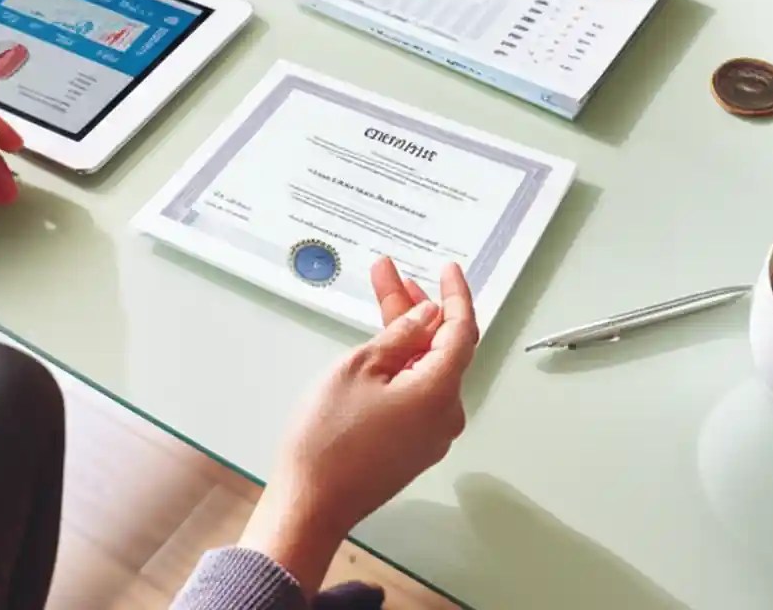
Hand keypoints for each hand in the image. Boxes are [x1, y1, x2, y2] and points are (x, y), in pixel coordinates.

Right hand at [238, 258, 478, 596]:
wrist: (312, 502)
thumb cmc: (328, 438)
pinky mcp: (412, 445)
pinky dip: (403, 365)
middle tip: (391, 275)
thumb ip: (399, 336)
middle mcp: (446, 414)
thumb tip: (427, 317)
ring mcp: (430, 434)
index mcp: (440, 391)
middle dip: (418, 308)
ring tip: (381, 299)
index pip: (461, 330)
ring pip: (427, 369)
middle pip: (442, 348)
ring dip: (408, 335)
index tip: (447, 269)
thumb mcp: (359, 368)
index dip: (454, 294)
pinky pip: (417, 394)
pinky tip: (383, 347)